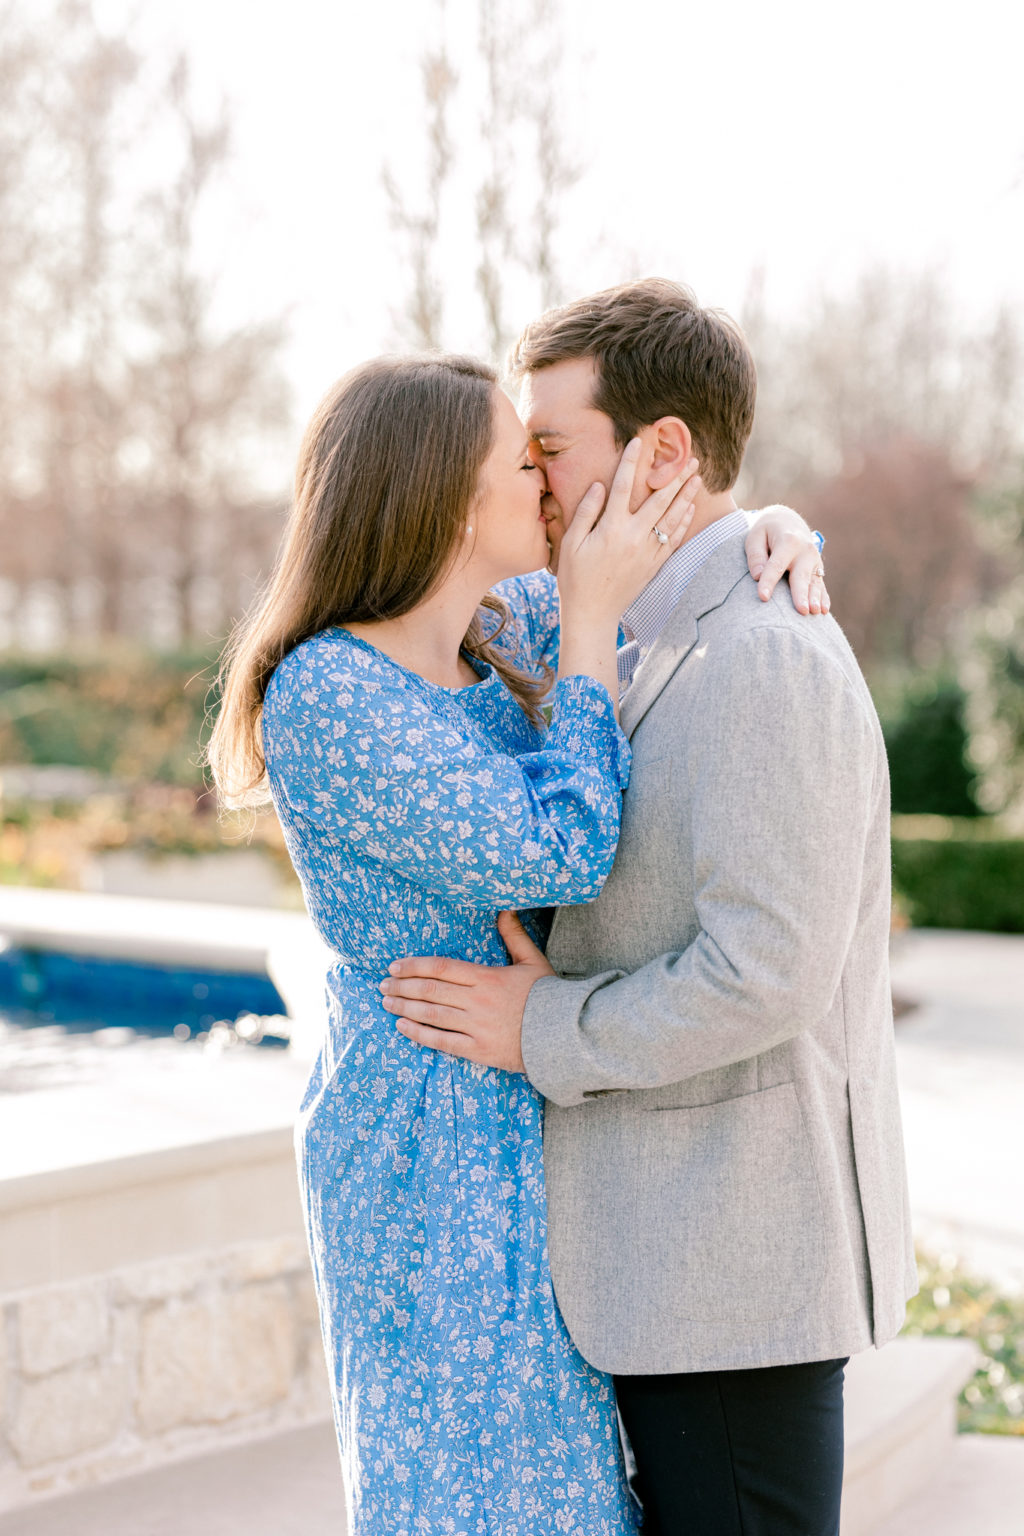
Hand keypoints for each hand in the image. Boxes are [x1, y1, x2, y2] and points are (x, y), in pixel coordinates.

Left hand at [379, 912, 553, 1073]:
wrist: (565, 1036)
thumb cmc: (547, 996)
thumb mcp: (532, 961)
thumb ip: (514, 935)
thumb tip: (505, 908)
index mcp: (487, 977)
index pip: (442, 967)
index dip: (415, 965)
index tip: (395, 966)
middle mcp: (477, 1001)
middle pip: (430, 990)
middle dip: (402, 986)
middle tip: (383, 984)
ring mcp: (476, 1027)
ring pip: (431, 1015)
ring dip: (404, 1007)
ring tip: (386, 1001)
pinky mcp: (478, 1051)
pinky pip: (441, 1042)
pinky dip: (419, 1034)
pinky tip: (402, 1026)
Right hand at [557, 440, 701, 626]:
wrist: (593, 614)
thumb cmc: (575, 578)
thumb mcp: (571, 543)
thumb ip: (586, 512)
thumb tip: (598, 485)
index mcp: (611, 527)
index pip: (623, 485)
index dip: (631, 461)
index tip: (638, 442)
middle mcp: (634, 536)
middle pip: (660, 499)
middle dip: (676, 477)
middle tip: (691, 459)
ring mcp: (647, 551)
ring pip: (672, 518)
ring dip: (686, 496)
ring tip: (697, 478)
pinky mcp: (654, 565)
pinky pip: (673, 539)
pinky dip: (683, 522)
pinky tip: (690, 509)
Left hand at [745, 506, 829, 614]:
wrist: (787, 521)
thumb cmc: (766, 532)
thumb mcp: (755, 537)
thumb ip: (756, 556)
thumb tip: (757, 576)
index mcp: (788, 541)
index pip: (776, 565)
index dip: (769, 582)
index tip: (763, 597)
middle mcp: (805, 550)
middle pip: (801, 575)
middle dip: (801, 593)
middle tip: (801, 610)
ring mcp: (814, 560)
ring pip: (814, 581)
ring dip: (815, 598)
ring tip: (814, 612)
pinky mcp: (817, 568)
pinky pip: (821, 584)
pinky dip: (823, 597)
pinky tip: (823, 610)